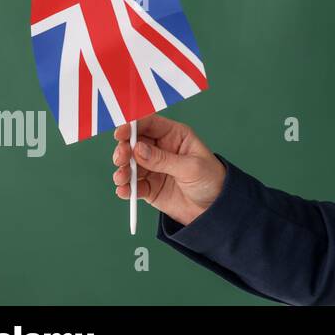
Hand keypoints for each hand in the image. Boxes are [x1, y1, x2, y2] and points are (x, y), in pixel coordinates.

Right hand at [111, 113, 226, 227]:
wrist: (213, 209)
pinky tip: (124, 190)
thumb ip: (163, 159)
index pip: (150, 125)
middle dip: (124, 149)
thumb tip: (137, 149)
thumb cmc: (210, 179)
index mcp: (174, 135)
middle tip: (121, 158)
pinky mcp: (149, 187)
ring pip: (129, 165)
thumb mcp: (191, 167)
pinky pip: (132, 186)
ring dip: (122, 169)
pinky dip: (125, 188)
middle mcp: (161, 149)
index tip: (120, 133)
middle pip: (134, 143)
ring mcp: (153, 168)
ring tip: (122, 177)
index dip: (133, 126)